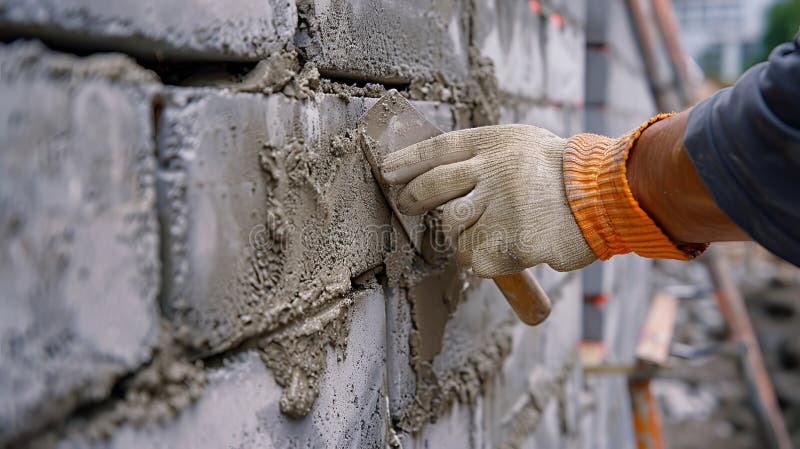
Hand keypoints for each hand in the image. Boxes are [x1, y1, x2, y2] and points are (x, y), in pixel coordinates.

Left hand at [381, 124, 595, 276]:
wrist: (609, 197)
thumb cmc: (568, 174)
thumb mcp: (528, 145)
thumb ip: (489, 156)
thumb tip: (441, 170)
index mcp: (497, 144)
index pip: (439, 149)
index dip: (408, 160)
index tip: (387, 170)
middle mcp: (492, 172)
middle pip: (432, 189)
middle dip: (412, 199)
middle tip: (405, 205)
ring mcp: (499, 207)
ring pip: (452, 231)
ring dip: (461, 237)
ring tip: (487, 234)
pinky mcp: (508, 243)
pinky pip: (476, 260)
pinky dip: (486, 261)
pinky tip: (509, 251)